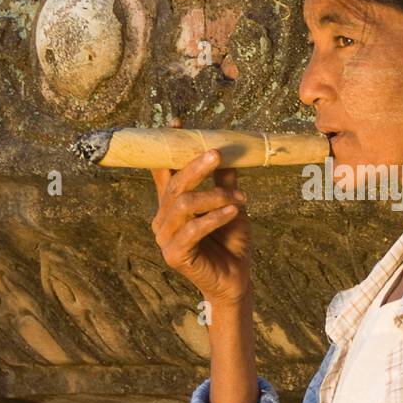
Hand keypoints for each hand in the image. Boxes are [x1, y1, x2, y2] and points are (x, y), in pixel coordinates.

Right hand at [150, 120, 251, 305]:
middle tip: (217, 154)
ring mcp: (165, 237)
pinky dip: (214, 217)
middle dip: (196, 166)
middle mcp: (163, 218)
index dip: (168, 147)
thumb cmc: (231, 241)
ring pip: (184, 204)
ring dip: (214, 197)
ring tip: (239, 200)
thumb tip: (228, 152)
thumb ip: (225, 182)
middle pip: (174, 184)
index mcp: (172, 204)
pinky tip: (233, 211)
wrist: (235, 279)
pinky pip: (192, 229)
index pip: (165, 171)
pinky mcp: (173, 255)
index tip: (178, 123)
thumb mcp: (231, 205)